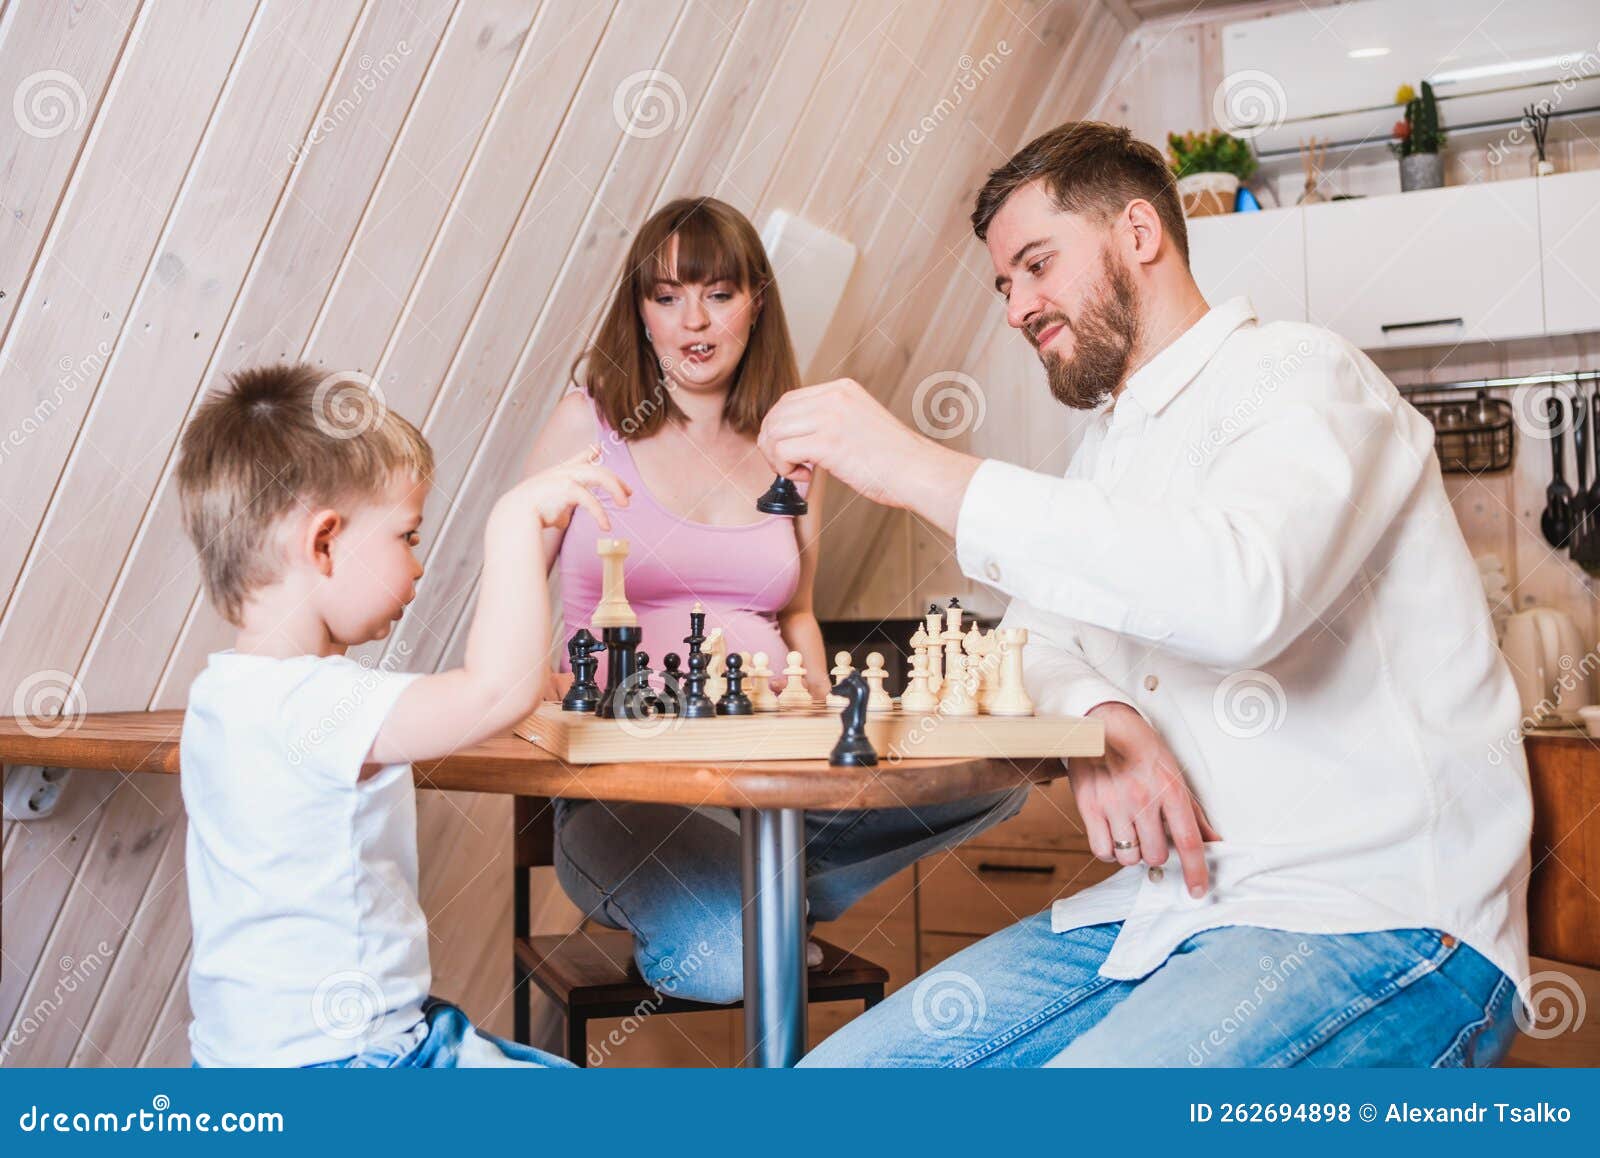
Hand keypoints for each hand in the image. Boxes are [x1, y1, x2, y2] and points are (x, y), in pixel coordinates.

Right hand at [508, 446, 629, 530]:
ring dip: (615, 488)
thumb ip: (561, 508)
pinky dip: (600, 513)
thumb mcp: (550, 506)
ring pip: (599, 476)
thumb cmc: (532, 513)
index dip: (589, 452)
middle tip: (628, 494)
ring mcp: (566, 477)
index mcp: (561, 474)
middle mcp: (565, 471)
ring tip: (625, 503)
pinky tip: (606, 526)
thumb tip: (564, 518)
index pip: (578, 458)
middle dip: (615, 481)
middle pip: (598, 470)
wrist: (516, 515)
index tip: (598, 448)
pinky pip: (590, 500)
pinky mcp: (567, 488)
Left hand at [757, 379, 977, 525]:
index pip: (790, 400)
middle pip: (778, 413)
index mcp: (842, 389)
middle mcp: (834, 397)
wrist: (919, 472)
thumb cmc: (894, 460)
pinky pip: (783, 450)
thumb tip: (799, 438)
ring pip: (775, 430)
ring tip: (797, 472)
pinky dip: (785, 468)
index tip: (788, 450)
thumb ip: (832, 422)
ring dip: (777, 456)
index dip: (780, 426)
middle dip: (772, 442)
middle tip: (787, 465)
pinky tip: (806, 477)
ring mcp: (831, 417)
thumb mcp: (860, 425)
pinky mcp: (828, 441)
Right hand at [1070, 702, 1220, 897]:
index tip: (1197, 890)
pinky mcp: (1089, 807)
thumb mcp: (1173, 772)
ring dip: (1132, 851)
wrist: (1101, 722)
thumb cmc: (1141, 747)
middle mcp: (1143, 798)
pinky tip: (1113, 833)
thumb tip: (1213, 841)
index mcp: (1170, 789)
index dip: (1196, 872)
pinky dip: (1110, 849)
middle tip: (1151, 835)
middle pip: (1157, 855)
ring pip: (1129, 857)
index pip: (1189, 842)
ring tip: (1130, 831)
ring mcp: (1114, 804)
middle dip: (1156, 852)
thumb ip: (1192, 811)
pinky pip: (1103, 851)